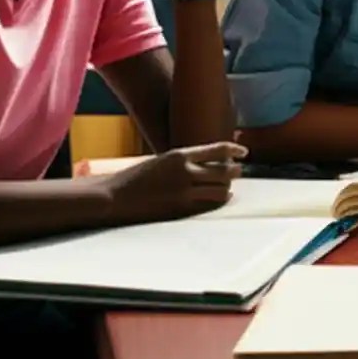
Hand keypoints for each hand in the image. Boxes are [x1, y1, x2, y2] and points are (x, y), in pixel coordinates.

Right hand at [103, 142, 246, 224]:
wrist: (113, 197)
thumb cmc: (133, 178)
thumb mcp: (160, 162)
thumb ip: (182, 163)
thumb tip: (206, 165)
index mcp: (178, 156)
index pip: (217, 149)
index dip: (234, 150)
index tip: (244, 152)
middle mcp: (185, 172)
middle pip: (224, 171)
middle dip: (234, 171)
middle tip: (238, 171)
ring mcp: (184, 192)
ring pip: (220, 190)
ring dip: (227, 188)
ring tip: (228, 186)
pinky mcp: (180, 209)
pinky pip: (208, 205)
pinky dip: (218, 201)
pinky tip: (220, 199)